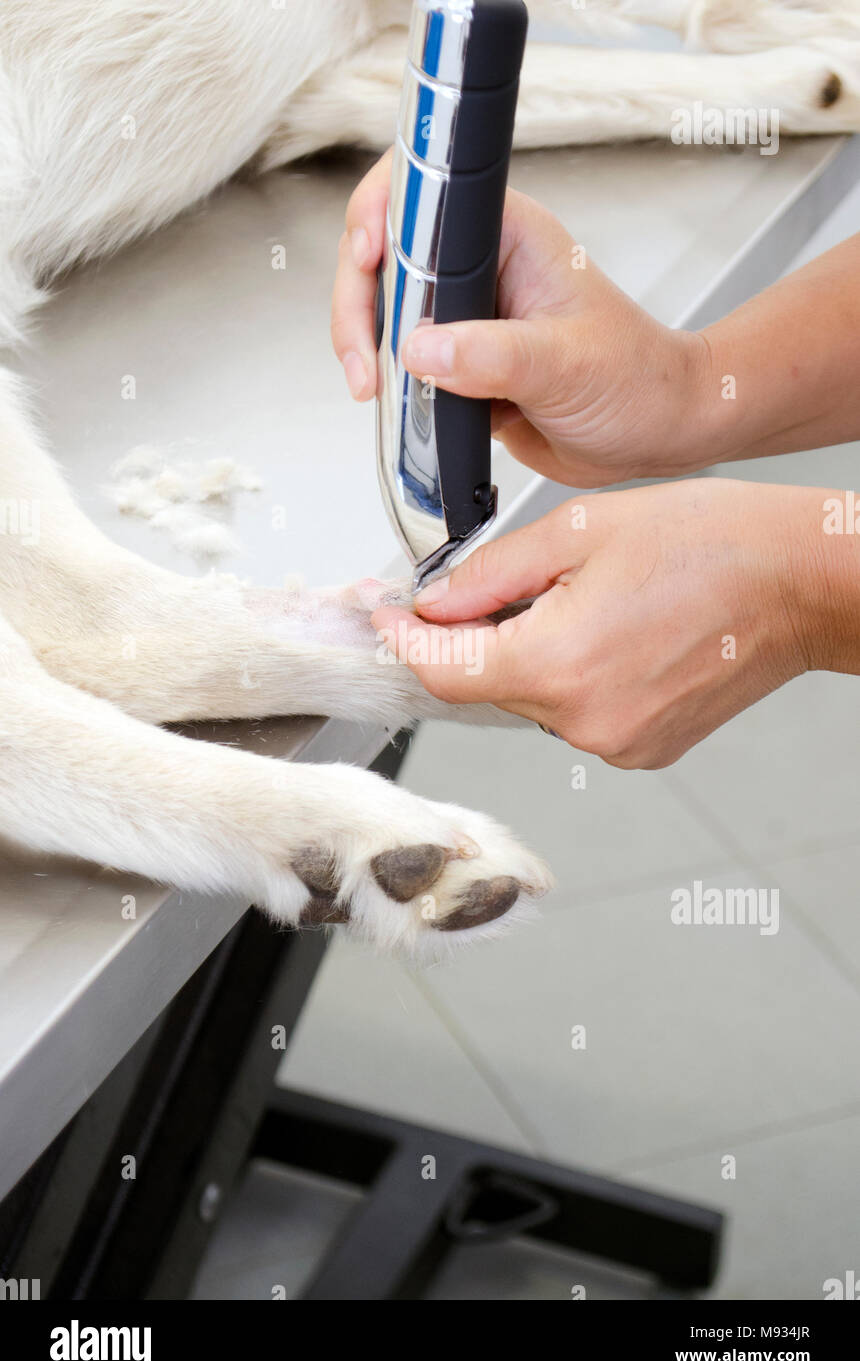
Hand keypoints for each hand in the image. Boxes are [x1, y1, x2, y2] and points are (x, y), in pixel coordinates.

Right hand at [332, 151, 708, 487]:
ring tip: (377, 392)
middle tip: (366, 366)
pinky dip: (392, 387)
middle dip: (360, 308)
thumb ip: (493, 356)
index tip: (367, 261)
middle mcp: (480, 267)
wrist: (655, 433)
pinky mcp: (460, 363)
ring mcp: (466, 316)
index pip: (422, 196)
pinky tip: (403, 409)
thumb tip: (421, 350)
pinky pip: (405, 365)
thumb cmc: (637, 379)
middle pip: (385, 260)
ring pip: (387, 316)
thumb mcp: (566, 364)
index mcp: (509, 234)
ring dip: (371, 352)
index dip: (380, 218)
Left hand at [371, 479, 858, 767]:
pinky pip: (575, 715)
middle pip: (486, 685)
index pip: (442, 671)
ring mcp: (617, 744)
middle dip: (475, 637)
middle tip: (501, 585)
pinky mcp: (641, 750)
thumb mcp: (579, 531)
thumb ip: (490, 575)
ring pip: (531, 699)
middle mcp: (584, 720)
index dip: (402, 641)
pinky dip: (571, 677)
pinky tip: (610, 632)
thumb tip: (433, 604)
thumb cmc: (711, 543)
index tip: (385, 614)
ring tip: (583, 600)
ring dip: (529, 655)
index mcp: (560, 662)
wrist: (798, 583)